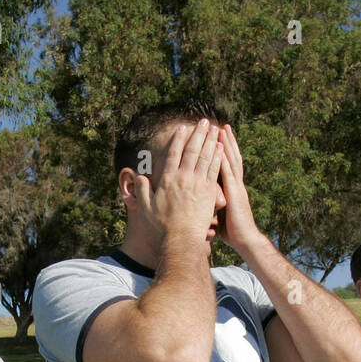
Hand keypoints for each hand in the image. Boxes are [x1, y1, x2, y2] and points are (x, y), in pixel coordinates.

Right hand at [134, 119, 222, 254]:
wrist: (181, 239)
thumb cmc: (162, 227)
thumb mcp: (145, 208)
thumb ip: (142, 191)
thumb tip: (139, 177)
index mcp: (167, 180)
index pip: (173, 154)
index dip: (178, 139)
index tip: (183, 128)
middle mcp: (182, 178)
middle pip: (192, 150)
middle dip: (198, 133)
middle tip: (204, 122)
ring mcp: (197, 184)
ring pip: (205, 156)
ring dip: (210, 140)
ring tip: (214, 129)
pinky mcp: (209, 192)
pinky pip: (214, 169)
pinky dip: (218, 156)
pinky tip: (221, 147)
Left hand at [216, 125, 260, 252]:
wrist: (245, 240)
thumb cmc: (232, 232)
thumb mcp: (220, 214)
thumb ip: (213, 205)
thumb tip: (202, 202)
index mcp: (231, 189)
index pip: (226, 166)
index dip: (221, 153)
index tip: (216, 139)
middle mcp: (235, 184)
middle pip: (230, 158)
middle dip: (225, 142)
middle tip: (220, 126)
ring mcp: (236, 187)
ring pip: (231, 160)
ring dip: (226, 144)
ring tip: (222, 129)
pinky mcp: (235, 193)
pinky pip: (229, 172)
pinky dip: (225, 158)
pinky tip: (220, 147)